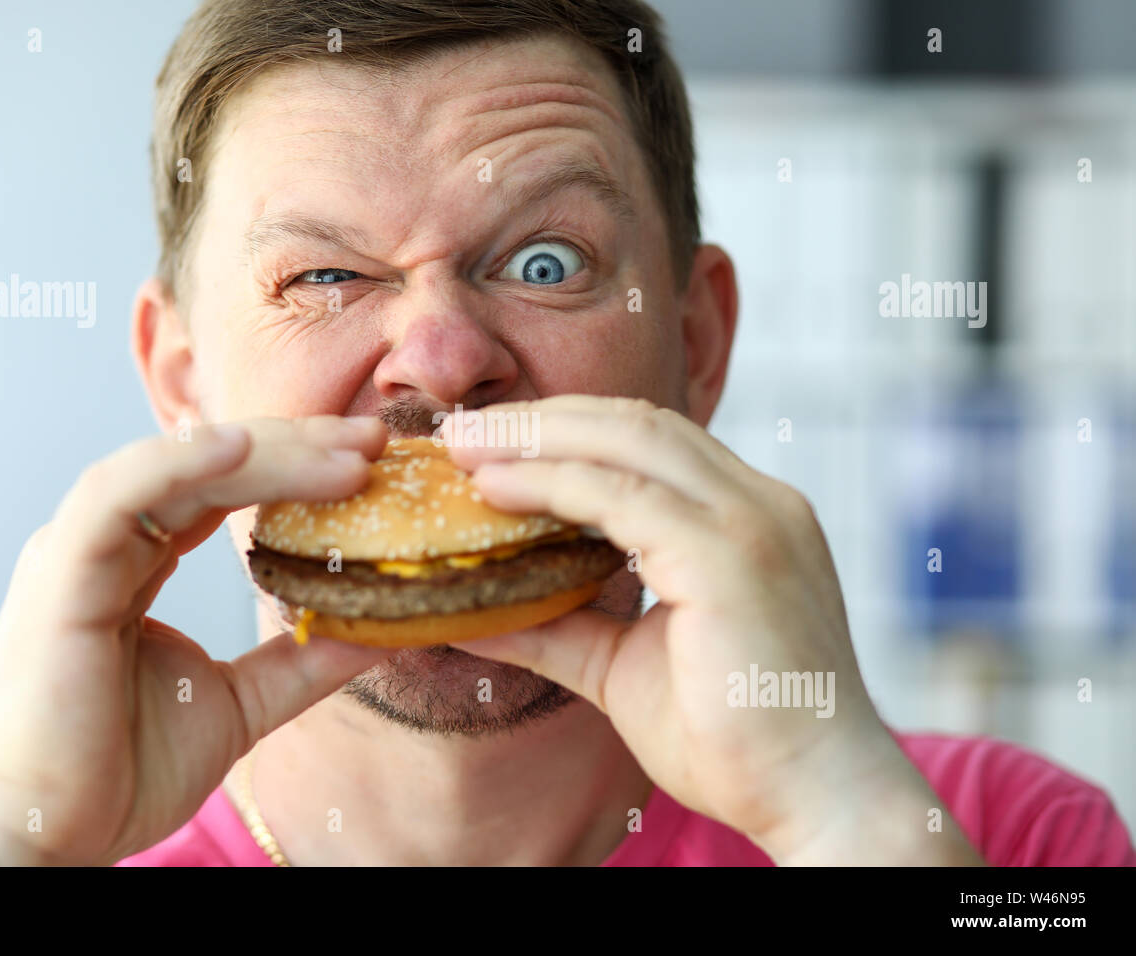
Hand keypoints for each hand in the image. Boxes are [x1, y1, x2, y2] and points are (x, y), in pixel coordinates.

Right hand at [0, 416, 392, 865]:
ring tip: (343, 452)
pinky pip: (118, 496)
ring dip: (264, 451)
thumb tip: (382, 633)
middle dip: (298, 445)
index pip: (224, 491)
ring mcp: (77, 555)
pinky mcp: (59, 578)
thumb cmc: (117, 775)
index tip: (373, 460)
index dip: (298, 468)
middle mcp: (105, 547)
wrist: (46, 842)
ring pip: (175, 468)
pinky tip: (244, 448)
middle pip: (209, 468)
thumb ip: (302, 663)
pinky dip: (179, 463)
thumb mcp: (239, 705)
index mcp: (135, 565)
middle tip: (375, 436)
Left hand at [442, 396, 982, 863]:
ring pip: (631, 442)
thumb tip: (469, 615)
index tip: (492, 445)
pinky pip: (626, 495)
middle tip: (460, 431)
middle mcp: (758, 504)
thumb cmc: (731, 738)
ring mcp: (752, 523)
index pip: (651, 443)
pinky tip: (497, 489)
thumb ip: (556, 628)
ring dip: (538, 438)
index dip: (568, 431)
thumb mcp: (622, 666)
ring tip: (464, 447)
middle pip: (638, 423)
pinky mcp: (731, 558)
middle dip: (543, 419)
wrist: (817, 798)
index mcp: (747, 518)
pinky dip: (555, 482)